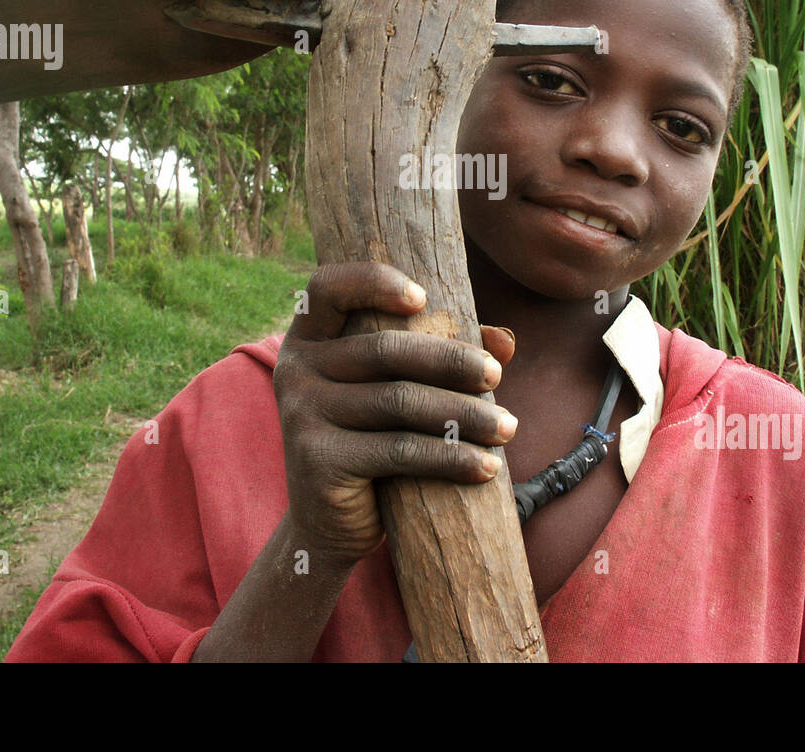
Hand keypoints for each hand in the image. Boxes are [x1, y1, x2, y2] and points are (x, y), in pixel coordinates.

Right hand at [272, 261, 516, 567]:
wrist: (330, 523)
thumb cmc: (373, 442)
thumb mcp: (398, 391)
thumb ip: (443, 357)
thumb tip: (505, 338)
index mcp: (309, 340)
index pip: (327, 288)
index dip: (372, 282)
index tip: (423, 297)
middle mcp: (296, 370)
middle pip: (384, 350)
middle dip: (451, 361)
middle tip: (496, 376)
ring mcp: (302, 415)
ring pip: (400, 402)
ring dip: (465, 415)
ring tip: (508, 428)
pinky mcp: (320, 461)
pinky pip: (399, 450)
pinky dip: (451, 457)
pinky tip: (487, 466)